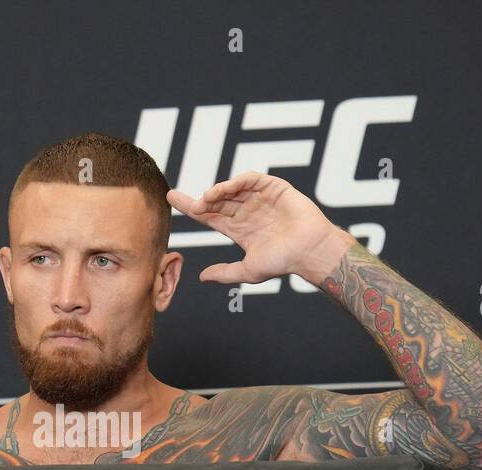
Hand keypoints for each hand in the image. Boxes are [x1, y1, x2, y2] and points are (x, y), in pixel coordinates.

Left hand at [167, 172, 348, 283]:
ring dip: (217, 192)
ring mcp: (259, 199)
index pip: (210, 216)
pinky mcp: (273, 188)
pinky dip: (236, 181)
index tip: (172, 198)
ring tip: (206, 200)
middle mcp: (247, 212)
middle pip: (216, 201)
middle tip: (187, 202)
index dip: (192, 208)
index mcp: (239, 229)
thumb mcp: (248, 270)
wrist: (309, 250)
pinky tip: (224, 189)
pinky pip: (250, 179)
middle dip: (200, 200)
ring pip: (231, 189)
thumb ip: (225, 273)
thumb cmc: (283, 262)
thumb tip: (202, 277)